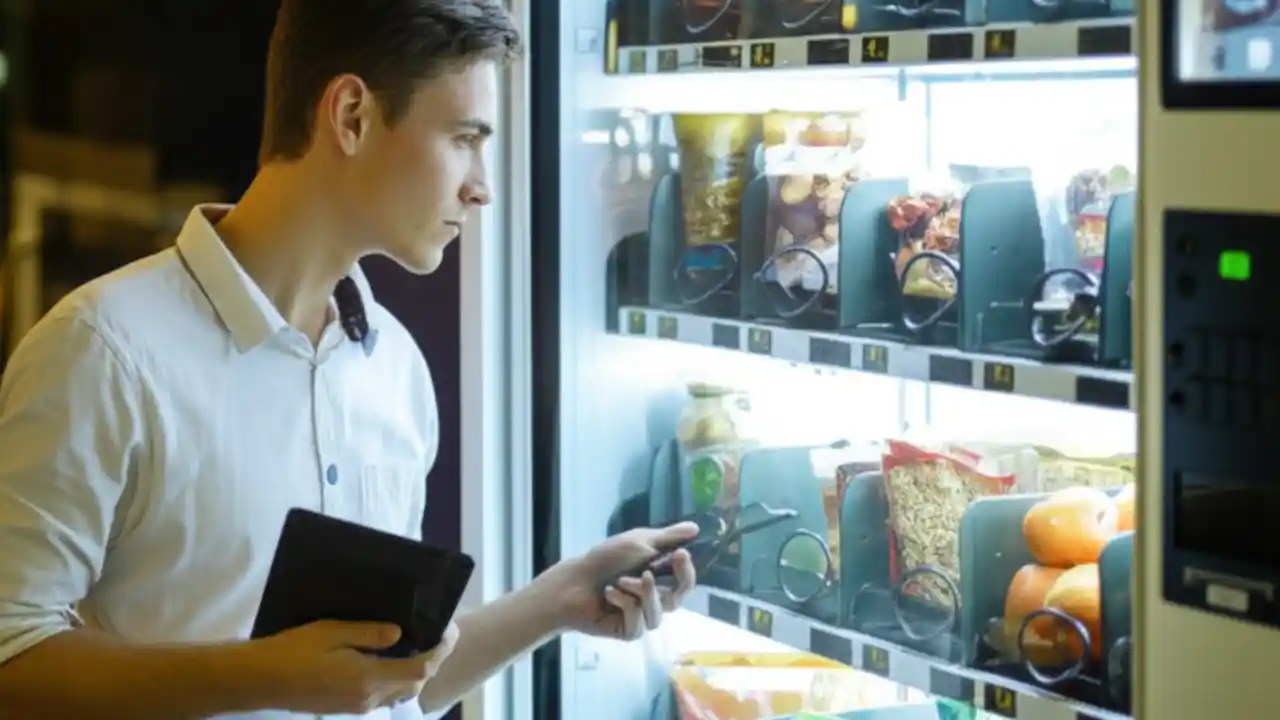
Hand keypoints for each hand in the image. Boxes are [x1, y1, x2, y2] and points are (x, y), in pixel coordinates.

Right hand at [243, 619, 458, 713]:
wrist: (258, 681)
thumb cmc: (293, 651)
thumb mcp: (332, 632)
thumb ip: (369, 634)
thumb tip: (400, 634)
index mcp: (367, 679)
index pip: (420, 670)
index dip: (440, 651)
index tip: (449, 631)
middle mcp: (367, 699)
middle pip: (414, 685)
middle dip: (430, 661)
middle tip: (435, 635)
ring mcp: (355, 707)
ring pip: (398, 693)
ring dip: (413, 672)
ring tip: (415, 645)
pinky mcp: (344, 708)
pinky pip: (381, 696)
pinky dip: (393, 679)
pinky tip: (387, 660)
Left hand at [545, 522, 698, 640]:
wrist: (574, 580)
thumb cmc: (605, 558)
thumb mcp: (639, 541)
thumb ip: (668, 537)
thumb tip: (696, 527)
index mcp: (659, 578)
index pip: (685, 582)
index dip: (686, 571)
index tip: (680, 554)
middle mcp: (654, 599)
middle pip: (678, 600)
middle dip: (663, 585)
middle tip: (647, 572)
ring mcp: (641, 617)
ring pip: (658, 613)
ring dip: (638, 594)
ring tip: (619, 581)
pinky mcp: (628, 631)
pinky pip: (638, 622)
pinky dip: (623, 604)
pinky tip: (609, 594)